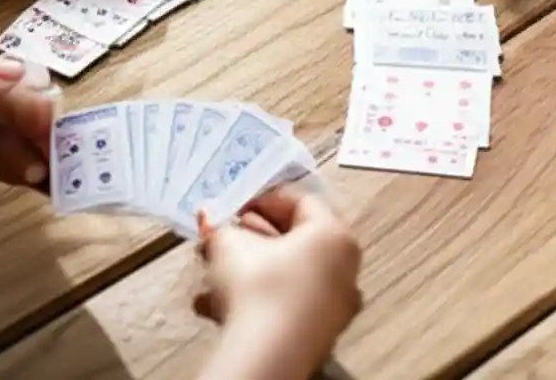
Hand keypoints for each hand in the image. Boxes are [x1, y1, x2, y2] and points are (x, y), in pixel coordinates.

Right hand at [195, 190, 361, 377]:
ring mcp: (336, 302)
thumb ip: (220, 227)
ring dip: (246, 272)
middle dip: (251, 239)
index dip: (263, 200)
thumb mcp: (229, 246)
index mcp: (333, 234)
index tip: (234, 208)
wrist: (269, 355)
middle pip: (295, 241)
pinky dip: (257, 300)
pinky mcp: (321, 332)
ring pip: (287, 275)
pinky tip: (215, 308)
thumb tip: (211, 219)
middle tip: (221, 239)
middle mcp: (344, 266)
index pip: (301, 202)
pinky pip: (287, 304)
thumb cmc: (257, 286)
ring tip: (210, 276)